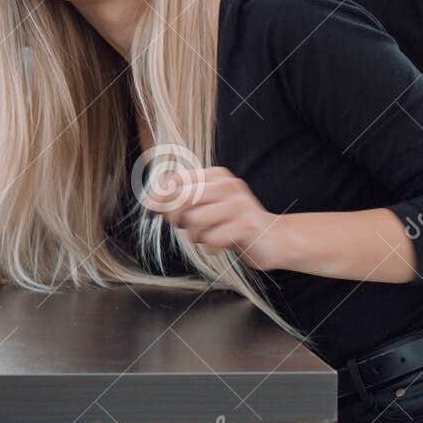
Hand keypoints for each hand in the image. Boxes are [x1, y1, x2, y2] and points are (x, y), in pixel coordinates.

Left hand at [144, 167, 285, 271]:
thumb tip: (148, 202)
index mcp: (217, 176)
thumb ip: (180, 202)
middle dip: (175, 216)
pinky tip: (219, 246)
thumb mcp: (206, 207)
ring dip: (194, 235)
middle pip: (182, 198)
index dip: (159, 196)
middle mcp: (228, 185)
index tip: (152, 209)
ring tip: (205, 237)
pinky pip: (212, 238)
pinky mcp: (247, 226)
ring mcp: (239, 205)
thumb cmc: (232, 224)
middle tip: (183, 226)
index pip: (176, 180)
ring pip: (195, 220)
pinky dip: (210, 247)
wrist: (274, 239)